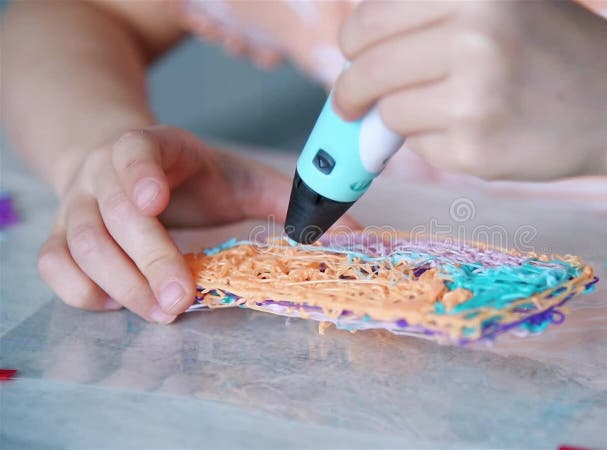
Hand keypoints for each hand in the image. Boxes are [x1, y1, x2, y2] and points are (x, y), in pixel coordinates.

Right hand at [37, 126, 358, 322]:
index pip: (135, 154)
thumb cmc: (189, 178)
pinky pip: (55, 265)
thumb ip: (287, 202)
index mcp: (151, 148)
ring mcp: (76, 206)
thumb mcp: (239, 179)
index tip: (154, 199)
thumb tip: (353, 231)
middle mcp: (104, 175)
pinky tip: (115, 304)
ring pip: (80, 244)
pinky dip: (79, 289)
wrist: (124, 170)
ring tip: (161, 310)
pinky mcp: (62, 237)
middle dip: (146, 258)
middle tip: (181, 296)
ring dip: (119, 283)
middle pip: (110, 215)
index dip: (139, 175)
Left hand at [334, 1, 606, 180]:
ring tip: (443, 107)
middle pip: (367, 71)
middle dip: (352, 90)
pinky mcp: (479, 151)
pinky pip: (421, 149)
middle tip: (351, 100)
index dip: (352, 42)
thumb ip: (430, 8)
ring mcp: (476, 100)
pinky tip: (476, 129)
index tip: (352, 55)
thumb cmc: (553, 43)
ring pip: (389, 114)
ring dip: (399, 115)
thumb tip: (353, 40)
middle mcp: (474, 39)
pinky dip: (434, 142)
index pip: (369, 21)